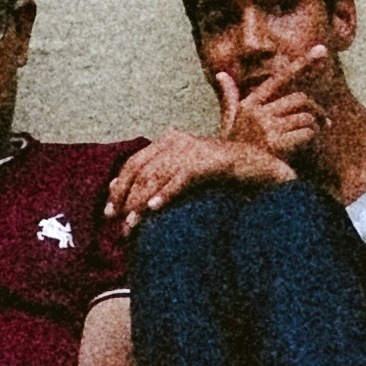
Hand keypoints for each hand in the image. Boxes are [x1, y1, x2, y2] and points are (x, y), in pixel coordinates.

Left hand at [106, 119, 292, 227]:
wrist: (256, 166)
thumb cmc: (215, 173)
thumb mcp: (180, 172)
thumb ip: (151, 175)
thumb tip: (112, 186)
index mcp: (169, 140)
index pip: (134, 162)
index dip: (119, 186)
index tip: (110, 212)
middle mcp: (178, 140)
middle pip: (142, 169)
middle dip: (126, 198)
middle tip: (119, 225)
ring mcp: (194, 148)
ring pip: (158, 176)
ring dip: (141, 203)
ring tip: (132, 226)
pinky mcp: (209, 161)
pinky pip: (181, 178)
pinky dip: (166, 193)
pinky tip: (154, 209)